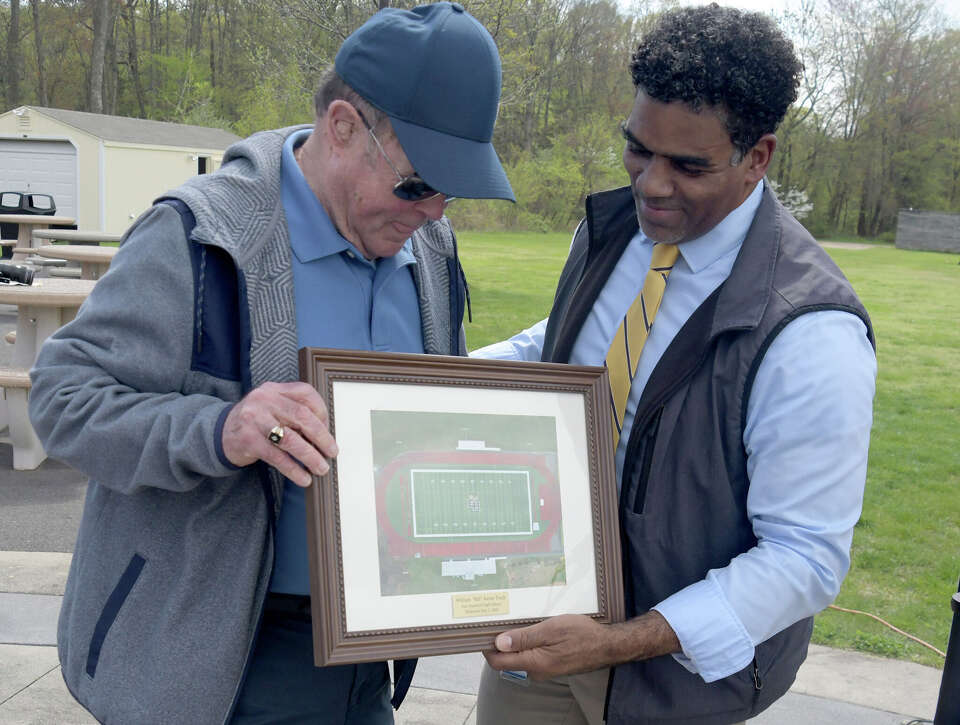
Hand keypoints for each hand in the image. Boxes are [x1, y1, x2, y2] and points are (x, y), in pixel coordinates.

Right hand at [221, 381, 337, 486]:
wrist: (218, 434)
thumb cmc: (255, 423)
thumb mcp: (272, 408)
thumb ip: (294, 413)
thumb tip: (325, 435)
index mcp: (274, 389)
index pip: (305, 394)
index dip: (322, 412)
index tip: (328, 429)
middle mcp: (264, 400)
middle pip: (302, 416)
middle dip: (321, 437)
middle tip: (332, 452)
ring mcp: (254, 419)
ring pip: (291, 440)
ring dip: (310, 457)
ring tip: (321, 468)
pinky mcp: (248, 440)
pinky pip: (277, 457)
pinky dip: (294, 469)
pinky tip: (303, 478)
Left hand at [483, 611, 679, 680]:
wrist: (607, 645)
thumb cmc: (581, 634)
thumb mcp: (551, 629)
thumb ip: (524, 638)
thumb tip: (498, 643)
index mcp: (534, 662)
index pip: (498, 661)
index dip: (486, 647)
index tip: (481, 630)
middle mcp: (536, 670)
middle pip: (506, 659)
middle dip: (500, 641)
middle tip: (498, 618)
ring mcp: (544, 669)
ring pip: (519, 656)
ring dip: (514, 641)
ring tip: (516, 620)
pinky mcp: (551, 665)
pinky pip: (531, 655)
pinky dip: (526, 643)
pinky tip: (532, 628)